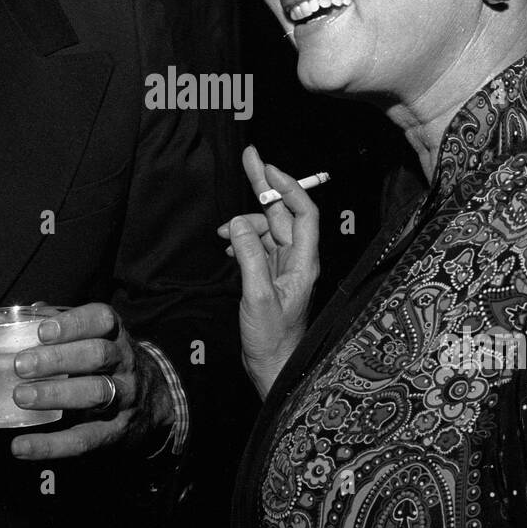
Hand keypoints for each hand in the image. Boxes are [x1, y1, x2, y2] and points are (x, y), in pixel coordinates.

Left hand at [8, 304, 173, 458]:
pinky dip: (50, 445)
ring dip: (56, 393)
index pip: (102, 320)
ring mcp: (123, 398)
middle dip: (58, 359)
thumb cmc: (109, 363)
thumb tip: (29, 311)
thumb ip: (66, 326)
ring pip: (95, 392)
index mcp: (115, 335)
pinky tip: (20, 446)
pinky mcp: (115, 432)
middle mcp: (124, 363)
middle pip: (97, 355)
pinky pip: (84, 439)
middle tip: (20, 364)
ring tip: (20, 397)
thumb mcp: (98, 339)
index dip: (74, 323)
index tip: (43, 331)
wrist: (154, 402)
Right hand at [216, 146, 318, 398]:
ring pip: (266, 230)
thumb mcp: (256, 297)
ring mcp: (283, 268)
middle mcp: (297, 260)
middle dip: (264, 187)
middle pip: (282, 213)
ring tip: (222, 232)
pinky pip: (257, 247)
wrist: (273, 369)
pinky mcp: (269, 277)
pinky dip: (242, 240)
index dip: (287, 187)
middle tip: (248, 157)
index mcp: (303, 262)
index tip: (267, 168)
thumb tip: (238, 223)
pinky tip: (229, 247)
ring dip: (245, 223)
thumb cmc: (272, 340)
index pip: (303, 212)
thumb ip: (249, 257)